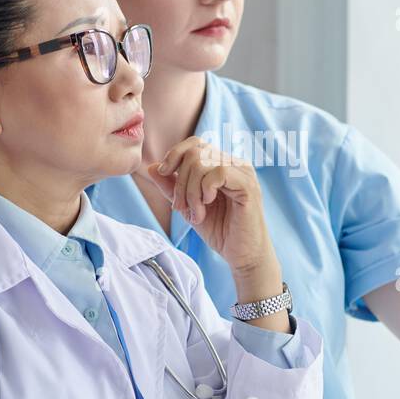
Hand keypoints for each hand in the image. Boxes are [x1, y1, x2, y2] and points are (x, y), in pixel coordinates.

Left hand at [145, 136, 272, 273]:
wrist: (241, 255)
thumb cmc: (220, 231)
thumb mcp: (188, 206)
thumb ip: (171, 186)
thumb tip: (152, 167)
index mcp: (222, 164)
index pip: (195, 143)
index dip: (175, 154)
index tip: (163, 174)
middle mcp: (235, 164)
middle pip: (196, 151)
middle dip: (180, 181)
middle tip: (180, 207)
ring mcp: (243, 172)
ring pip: (203, 162)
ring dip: (191, 191)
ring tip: (195, 214)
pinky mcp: (248, 185)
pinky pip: (219, 172)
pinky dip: (204, 190)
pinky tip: (207, 205)